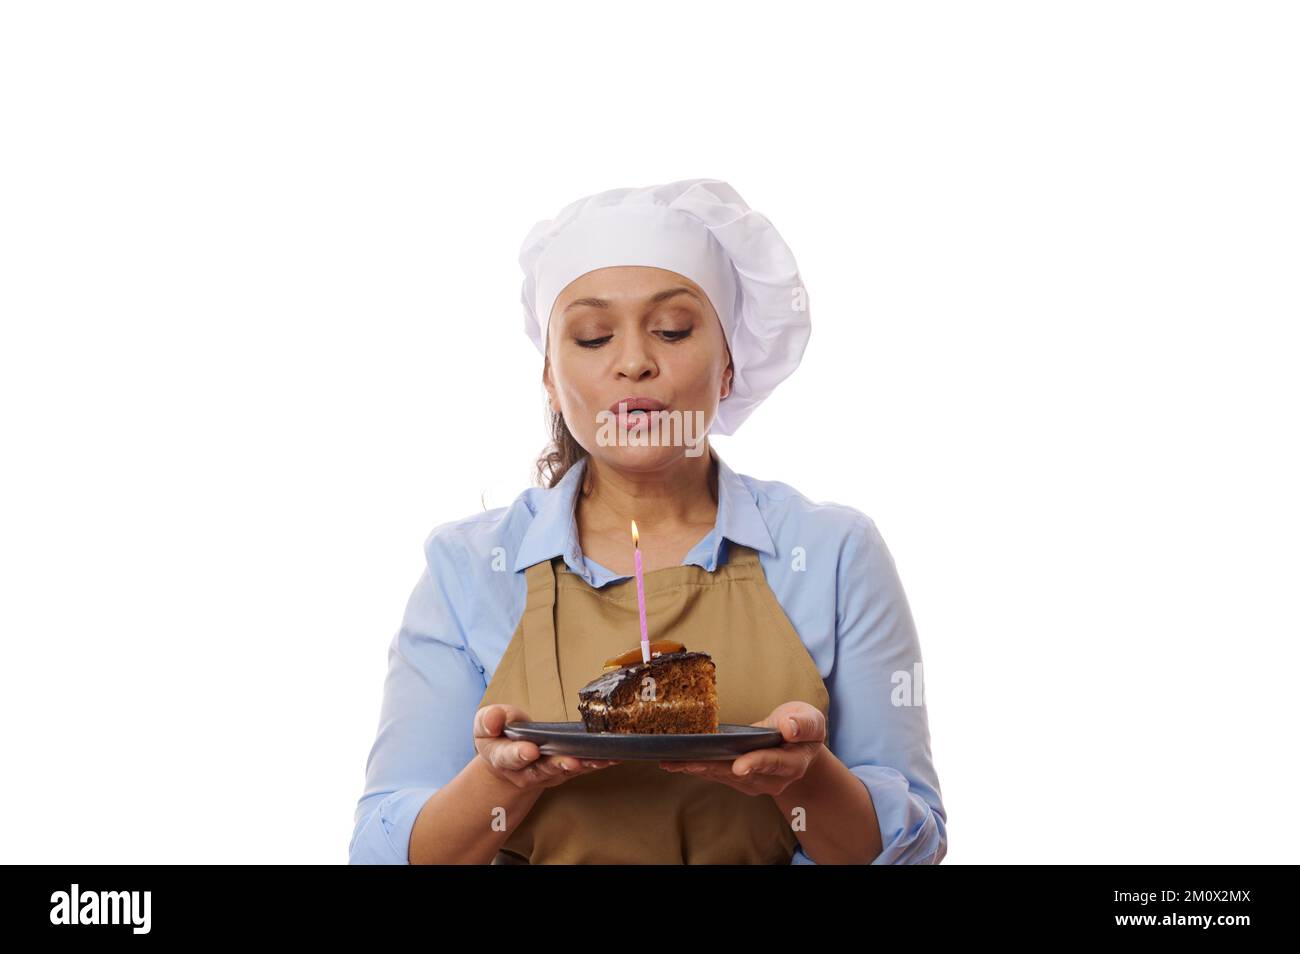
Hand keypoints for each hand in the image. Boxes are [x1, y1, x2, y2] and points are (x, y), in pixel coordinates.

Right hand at [474, 704, 619, 790]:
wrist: (508, 756)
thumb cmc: (498, 736)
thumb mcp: (485, 725)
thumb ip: (488, 720)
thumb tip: (493, 720)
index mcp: (503, 757)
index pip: (510, 757)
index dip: (520, 754)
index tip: (529, 750)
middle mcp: (527, 770)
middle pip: (542, 769)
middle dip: (557, 764)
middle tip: (570, 761)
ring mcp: (548, 772)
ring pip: (565, 770)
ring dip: (582, 765)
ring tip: (597, 759)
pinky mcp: (566, 769)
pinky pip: (582, 767)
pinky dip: (597, 763)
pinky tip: (612, 757)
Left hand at [658, 701, 826, 796]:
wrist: (797, 744)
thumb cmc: (802, 727)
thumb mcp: (810, 720)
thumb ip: (803, 724)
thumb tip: (789, 727)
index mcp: (793, 763)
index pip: (773, 763)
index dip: (756, 764)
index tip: (739, 766)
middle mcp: (773, 779)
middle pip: (740, 774)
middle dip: (713, 767)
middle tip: (689, 762)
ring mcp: (754, 782)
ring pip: (724, 775)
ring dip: (698, 768)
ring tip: (674, 761)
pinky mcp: (739, 780)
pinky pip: (717, 774)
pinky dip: (697, 767)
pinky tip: (676, 762)